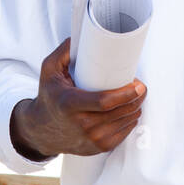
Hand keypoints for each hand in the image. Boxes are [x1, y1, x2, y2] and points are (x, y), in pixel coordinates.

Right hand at [11, 37, 146, 157]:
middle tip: (142, 87)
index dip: (125, 94)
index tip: (138, 85)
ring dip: (135, 109)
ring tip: (137, 97)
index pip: (104, 102)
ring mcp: (90, 140)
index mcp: (70, 104)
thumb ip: (64, 51)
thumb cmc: (49, 96)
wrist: (41, 130)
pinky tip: (131, 112)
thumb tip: (82, 36)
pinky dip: (130, 122)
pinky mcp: (97, 148)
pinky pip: (122, 134)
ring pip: (124, 123)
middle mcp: (81, 124)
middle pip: (119, 112)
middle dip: (136, 99)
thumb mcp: (49, 70)